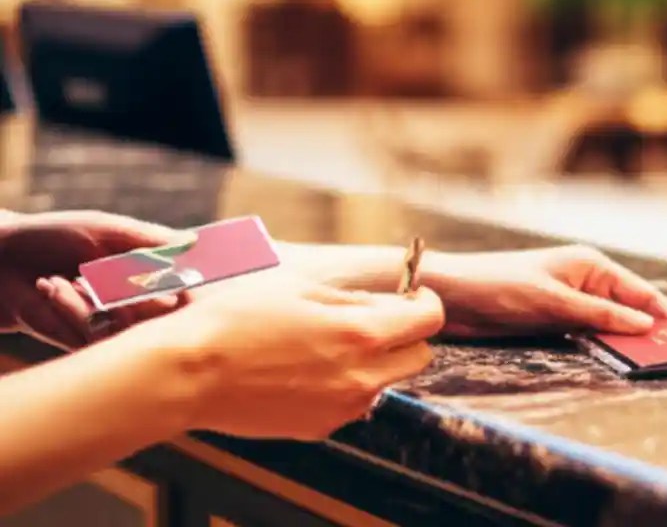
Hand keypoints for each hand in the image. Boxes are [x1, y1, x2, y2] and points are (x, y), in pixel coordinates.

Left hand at [0, 211, 185, 348]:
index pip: (182, 284)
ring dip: (98, 302)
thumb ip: (145, 237)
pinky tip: (49, 285)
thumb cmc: (51, 235)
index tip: (198, 277)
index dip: (194, 284)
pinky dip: (71, 310)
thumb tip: (191, 241)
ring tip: (69, 276)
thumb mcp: (103, 228)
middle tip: (127, 285)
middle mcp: (131, 299)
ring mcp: (107, 322)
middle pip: (162, 314)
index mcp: (143, 270)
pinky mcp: (80, 341)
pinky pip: (92, 339)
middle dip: (147, 300)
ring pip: (127, 329)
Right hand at [141, 270, 442, 439]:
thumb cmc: (239, 319)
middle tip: (373, 319)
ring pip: (387, 382)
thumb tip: (392, 301)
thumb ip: (358, 298)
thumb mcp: (303, 288)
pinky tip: (307, 369)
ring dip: (376, 362)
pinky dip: (346, 386)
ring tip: (329, 344)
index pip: (429, 319)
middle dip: (405, 335)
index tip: (411, 296)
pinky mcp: (320, 427)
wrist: (189, 373)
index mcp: (363, 333)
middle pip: (419, 356)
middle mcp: (362, 376)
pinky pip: (353, 404)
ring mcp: (343, 407)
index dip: (423, 302)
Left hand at [419, 245, 666, 337]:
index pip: (640, 292)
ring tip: (656, 363)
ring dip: (628, 341)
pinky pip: (589, 334)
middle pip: (629, 309)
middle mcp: (584, 281)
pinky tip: (618, 361)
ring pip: (610, 325)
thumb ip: (599, 315)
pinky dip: (605, 346)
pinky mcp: (553, 320)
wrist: (449, 296)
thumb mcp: (553, 302)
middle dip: (652, 329)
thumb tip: (644, 327)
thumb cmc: (498, 287)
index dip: (666, 312)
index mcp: (589, 265)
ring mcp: (569, 301)